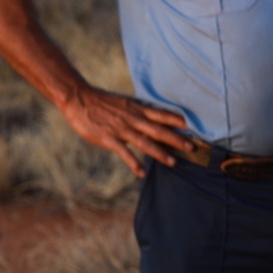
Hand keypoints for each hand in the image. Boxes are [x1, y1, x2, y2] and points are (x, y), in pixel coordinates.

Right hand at [60, 86, 192, 177]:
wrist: (79, 99)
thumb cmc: (102, 101)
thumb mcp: (125, 102)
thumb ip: (139, 111)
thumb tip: (153, 117)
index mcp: (137, 109)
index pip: (162, 114)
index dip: (177, 120)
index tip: (193, 126)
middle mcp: (133, 119)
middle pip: (158, 129)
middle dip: (176, 138)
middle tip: (192, 147)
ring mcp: (121, 129)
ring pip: (144, 142)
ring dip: (160, 153)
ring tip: (173, 162)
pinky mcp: (109, 138)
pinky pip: (124, 153)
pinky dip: (133, 163)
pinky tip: (142, 174)